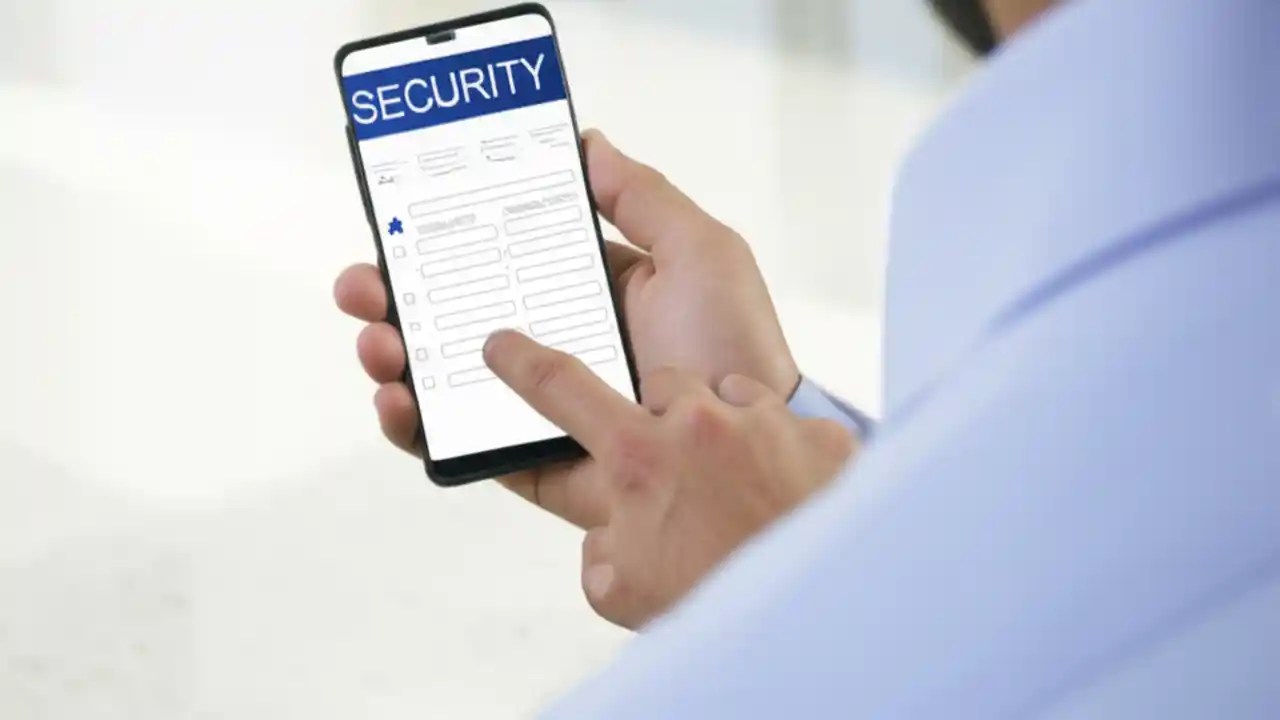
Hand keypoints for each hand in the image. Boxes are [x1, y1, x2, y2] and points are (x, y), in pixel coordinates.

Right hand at [334, 131, 801, 524]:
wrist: (747, 463)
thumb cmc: (733, 351)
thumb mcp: (701, 253)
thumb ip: (643, 198)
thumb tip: (587, 143)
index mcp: (590, 292)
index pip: (501, 257)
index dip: (447, 238)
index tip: (403, 222)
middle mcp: (559, 345)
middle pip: (457, 314)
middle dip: (397, 295)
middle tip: (364, 285)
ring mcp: (540, 406)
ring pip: (444, 378)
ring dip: (394, 355)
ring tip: (378, 343)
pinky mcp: (530, 461)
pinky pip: (459, 444)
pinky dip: (414, 426)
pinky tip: (398, 402)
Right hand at [484, 330, 854, 628]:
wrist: (816, 614)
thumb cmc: (719, 603)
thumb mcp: (623, 593)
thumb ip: (598, 552)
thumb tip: (606, 540)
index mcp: (637, 460)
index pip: (561, 390)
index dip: (523, 363)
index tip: (502, 343)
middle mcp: (697, 425)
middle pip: (659, 385)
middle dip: (659, 414)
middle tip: (673, 464)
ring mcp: (763, 423)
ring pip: (725, 394)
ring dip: (720, 426)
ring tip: (732, 481)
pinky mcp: (817, 437)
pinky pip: (785, 422)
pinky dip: (778, 447)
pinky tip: (779, 488)